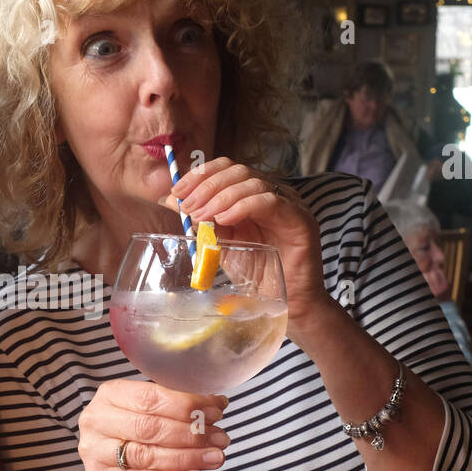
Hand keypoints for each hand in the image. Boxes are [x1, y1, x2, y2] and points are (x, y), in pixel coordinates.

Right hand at [79, 380, 229, 470]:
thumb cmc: (131, 436)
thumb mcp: (146, 413)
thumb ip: (176, 406)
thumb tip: (217, 402)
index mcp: (110, 394)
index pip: (151, 396)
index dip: (187, 405)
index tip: (215, 412)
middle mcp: (98, 420)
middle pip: (150, 426)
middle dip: (192, 433)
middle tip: (220, 438)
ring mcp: (96, 451)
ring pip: (148, 455)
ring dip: (188, 457)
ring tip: (214, 458)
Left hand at [166, 157, 330, 333]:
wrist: (287, 302)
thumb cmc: (256, 273)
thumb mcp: (220, 243)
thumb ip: (200, 221)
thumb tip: (171, 200)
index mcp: (253, 194)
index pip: (227, 168)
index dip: (201, 174)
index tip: (177, 191)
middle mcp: (273, 193)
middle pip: (238, 171)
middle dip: (207, 186)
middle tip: (187, 206)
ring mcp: (289, 203)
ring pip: (253, 182)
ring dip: (221, 197)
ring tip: (202, 216)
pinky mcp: (300, 219)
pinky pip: (270, 202)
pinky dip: (243, 206)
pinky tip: (224, 220)